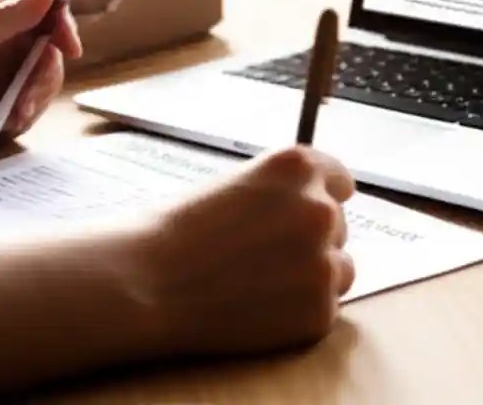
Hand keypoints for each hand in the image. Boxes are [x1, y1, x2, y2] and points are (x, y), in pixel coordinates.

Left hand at [0, 0, 81, 153]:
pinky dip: (21, 121)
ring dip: (34, 103)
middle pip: (50, 55)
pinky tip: (3, 127)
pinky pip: (24, 111)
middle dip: (44, 79)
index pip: (47, 14)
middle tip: (26, 100)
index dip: (63, 28)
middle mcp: (3, 45)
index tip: (70, 49)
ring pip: (40, 86)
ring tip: (12, 118)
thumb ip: (8, 18)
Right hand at [136, 146, 355, 355]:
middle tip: (259, 259)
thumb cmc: (173, 231)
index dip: (320, 199)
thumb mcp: (234, 185)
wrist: (143, 284)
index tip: (305, 217)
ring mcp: (323, 263)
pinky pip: (323, 311)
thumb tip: (306, 210)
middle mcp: (320, 210)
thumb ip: (279, 194)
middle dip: (308, 242)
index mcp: (298, 167)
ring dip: (309, 278)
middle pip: (338, 227)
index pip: (340, 181)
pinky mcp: (318, 312)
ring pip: (338, 270)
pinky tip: (255, 310)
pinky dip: (297, 315)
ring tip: (256, 284)